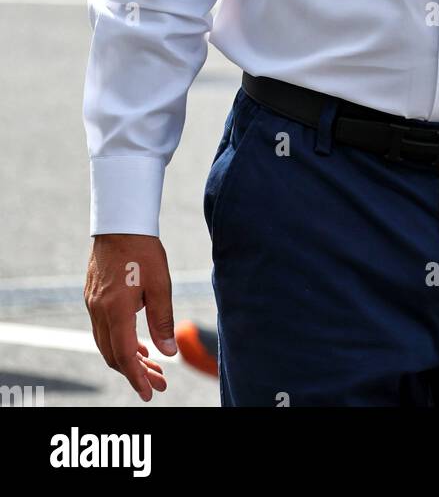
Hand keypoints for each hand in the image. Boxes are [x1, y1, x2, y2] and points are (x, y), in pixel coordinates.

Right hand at [85, 234, 174, 400]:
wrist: (119, 221)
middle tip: (158, 383)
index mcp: (116, 310)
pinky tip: (138, 344)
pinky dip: (120, 342)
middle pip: (113, 355)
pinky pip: (104, 329)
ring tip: (152, 367)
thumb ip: (163, 321)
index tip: (150, 393)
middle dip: (135, 373)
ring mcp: (93, 304)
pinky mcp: (93, 296)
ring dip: (127, 359)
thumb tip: (169, 352)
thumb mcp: (161, 284)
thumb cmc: (143, 249)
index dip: (137, 378)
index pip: (124, 356)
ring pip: (107, 344)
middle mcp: (99, 311)